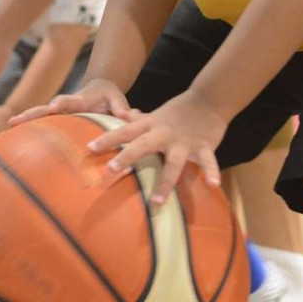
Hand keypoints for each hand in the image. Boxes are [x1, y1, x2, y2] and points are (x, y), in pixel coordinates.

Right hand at [9, 77, 136, 125]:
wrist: (99, 89)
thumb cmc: (108, 96)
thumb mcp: (117, 99)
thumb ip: (122, 108)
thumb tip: (132, 116)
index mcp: (79, 100)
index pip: (68, 101)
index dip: (61, 103)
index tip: (53, 105)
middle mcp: (64, 106)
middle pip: (45, 110)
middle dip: (30, 115)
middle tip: (13, 121)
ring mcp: (58, 114)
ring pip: (38, 117)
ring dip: (24, 122)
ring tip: (7, 129)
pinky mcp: (56, 121)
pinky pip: (42, 125)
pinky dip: (28, 131)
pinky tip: (13, 141)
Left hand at [87, 89, 226, 204]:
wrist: (208, 100)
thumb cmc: (177, 112)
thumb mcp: (155, 114)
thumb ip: (138, 119)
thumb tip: (121, 116)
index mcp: (151, 124)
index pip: (125, 131)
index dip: (108, 139)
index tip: (90, 148)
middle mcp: (164, 133)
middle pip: (143, 145)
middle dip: (127, 157)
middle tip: (110, 170)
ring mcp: (184, 141)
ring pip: (174, 162)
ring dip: (165, 181)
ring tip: (156, 201)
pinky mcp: (204, 146)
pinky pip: (208, 160)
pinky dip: (212, 172)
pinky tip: (213, 185)